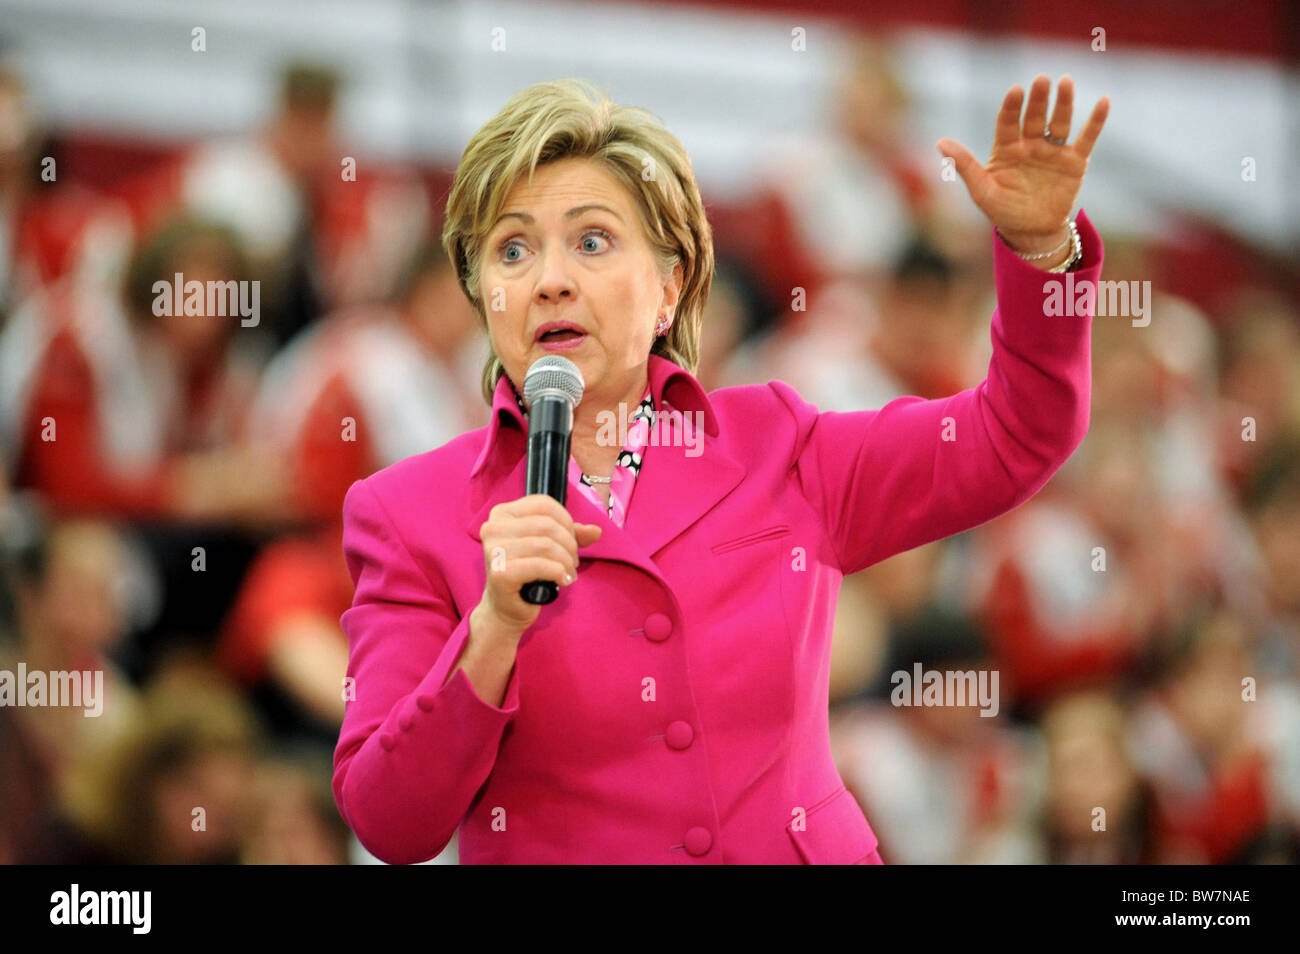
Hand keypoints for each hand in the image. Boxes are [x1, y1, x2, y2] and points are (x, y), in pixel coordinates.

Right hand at [475, 494, 602, 636]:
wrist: (505, 609)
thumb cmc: (526, 574)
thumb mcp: (548, 547)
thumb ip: (571, 535)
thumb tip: (596, 530)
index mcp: (502, 514)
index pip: (543, 504)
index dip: (565, 521)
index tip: (571, 539)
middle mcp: (493, 528)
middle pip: (547, 525)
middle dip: (569, 544)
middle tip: (572, 561)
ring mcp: (494, 551)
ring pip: (546, 545)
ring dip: (566, 561)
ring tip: (568, 572)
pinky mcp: (500, 573)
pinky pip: (542, 566)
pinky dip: (559, 573)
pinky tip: (562, 580)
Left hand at [936, 74, 1108, 252]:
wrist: (1031, 232)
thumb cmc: (1003, 210)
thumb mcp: (982, 191)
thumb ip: (964, 165)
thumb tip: (940, 143)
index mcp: (1007, 149)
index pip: (1008, 123)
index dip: (1011, 107)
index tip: (1015, 91)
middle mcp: (1030, 144)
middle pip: (1034, 118)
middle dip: (1038, 100)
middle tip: (1042, 80)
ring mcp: (1053, 151)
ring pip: (1059, 123)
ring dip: (1064, 104)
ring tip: (1066, 82)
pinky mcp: (1075, 162)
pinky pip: (1087, 138)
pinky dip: (1096, 121)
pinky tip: (1104, 101)